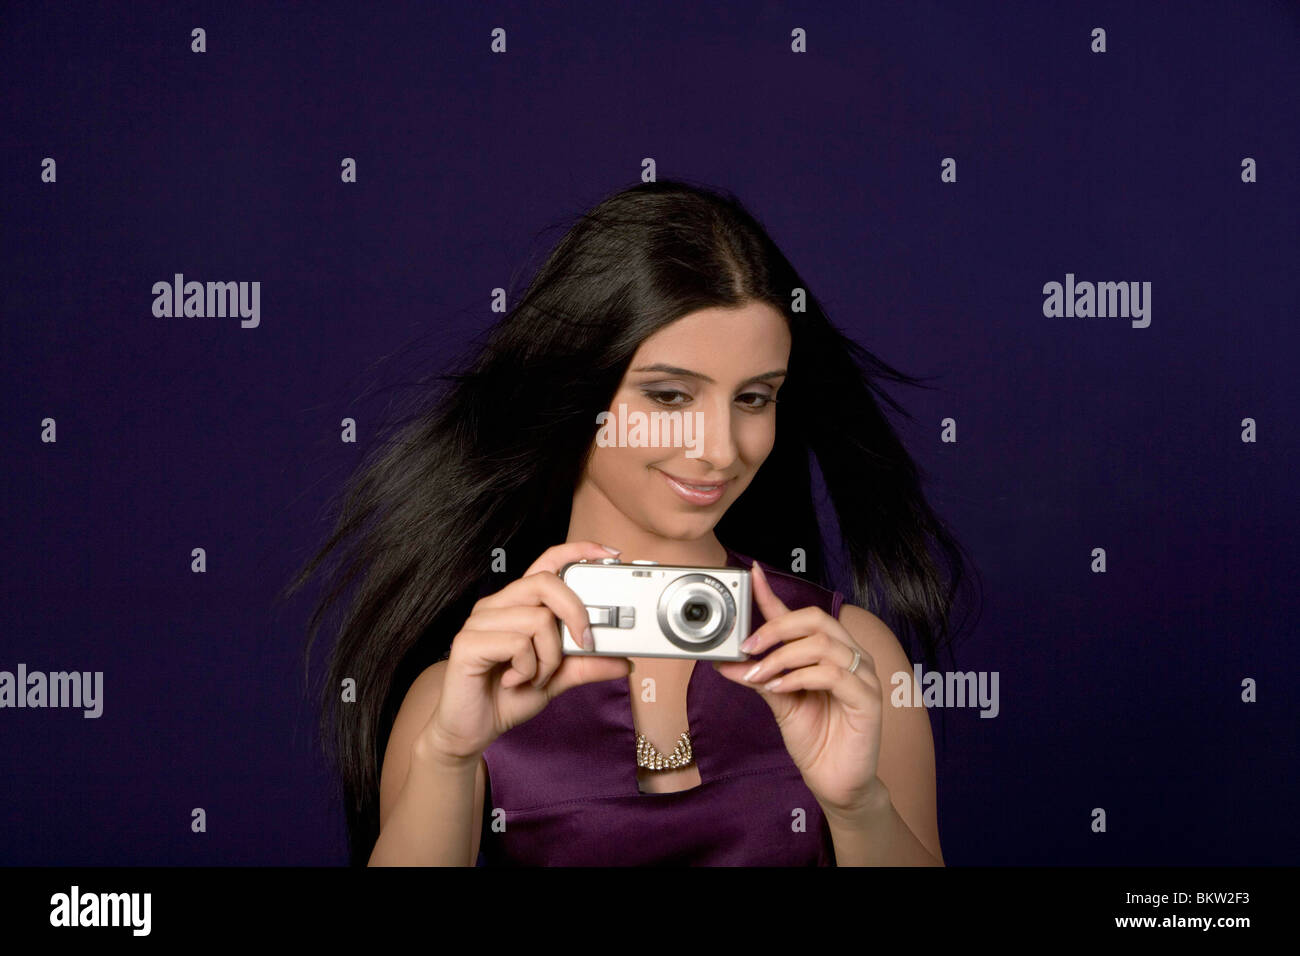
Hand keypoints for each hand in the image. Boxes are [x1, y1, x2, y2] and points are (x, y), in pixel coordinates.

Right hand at [419, 541, 632, 761]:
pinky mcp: (468, 642)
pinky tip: (515, 681)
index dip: (578, 551)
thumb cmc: (508, 697)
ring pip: (537, 619)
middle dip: (576, 614)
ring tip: (536, 675)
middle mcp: (498, 604)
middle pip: (546, 583)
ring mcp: (480, 621)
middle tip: (585, 645)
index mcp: (519, 604)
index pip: (547, 562)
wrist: (472, 730)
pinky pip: (517, 643)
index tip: (609, 554)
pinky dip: (528, 668)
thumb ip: (587, 665)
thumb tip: (624, 661)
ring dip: (549, 657)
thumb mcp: (558, 678)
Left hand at [713, 560, 883, 815]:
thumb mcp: (779, 700)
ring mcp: (863, 677)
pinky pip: (833, 674)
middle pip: (816, 620)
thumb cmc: (815, 738)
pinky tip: (781, 688)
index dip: (775, 594)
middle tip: (748, 646)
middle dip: (776, 627)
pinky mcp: (867, 700)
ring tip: (760, 675)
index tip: (751, 575)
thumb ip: (758, 676)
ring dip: (783, 657)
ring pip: (823, 644)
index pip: (802, 615)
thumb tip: (726, 660)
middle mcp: (850, 657)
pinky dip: (800, 677)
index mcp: (831, 652)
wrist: (835, 781)